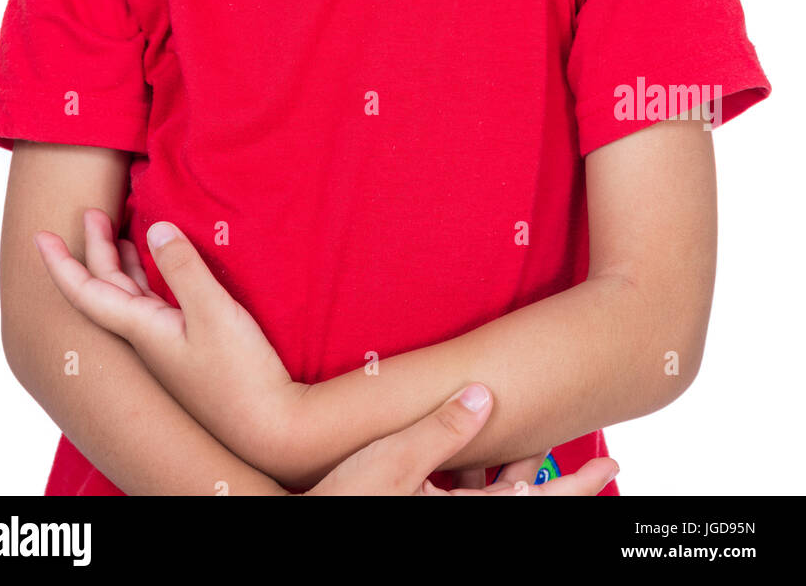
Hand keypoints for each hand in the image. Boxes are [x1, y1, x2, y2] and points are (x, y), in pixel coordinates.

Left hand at [32, 209, 305, 472]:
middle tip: (93, 211)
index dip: (62, 263)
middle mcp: (146, 338)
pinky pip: (153, 304)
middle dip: (95, 248)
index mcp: (142, 329)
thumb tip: (156, 227)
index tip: (41, 235)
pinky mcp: (188, 348)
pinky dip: (148, 277)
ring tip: (117, 232)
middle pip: (108, 287)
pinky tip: (160, 267)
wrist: (268, 430)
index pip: (87, 292)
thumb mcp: (214, 313)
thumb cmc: (240, 376)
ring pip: (130, 297)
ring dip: (120, 262)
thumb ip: (184, 268)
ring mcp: (166, 345)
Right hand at [304, 385, 618, 495]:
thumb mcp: (392, 459)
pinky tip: (491, 469)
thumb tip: (484, 395)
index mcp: (468, 517)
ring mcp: (448, 525)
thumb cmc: (343, 500)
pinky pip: (476, 504)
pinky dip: (494, 487)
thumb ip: (441, 430)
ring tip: (547, 459)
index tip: (613, 463)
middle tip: (600, 463)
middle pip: (529, 505)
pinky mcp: (428, 516)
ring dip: (527, 483)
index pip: (538, 501)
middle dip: (563, 484)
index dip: (580, 482)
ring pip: (503, 506)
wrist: (306, 526)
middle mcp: (465, 524)